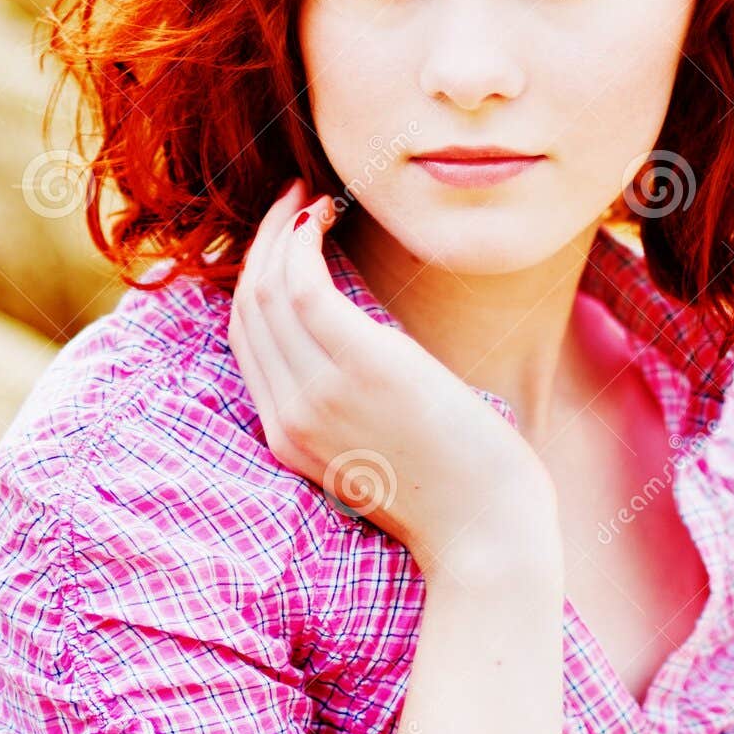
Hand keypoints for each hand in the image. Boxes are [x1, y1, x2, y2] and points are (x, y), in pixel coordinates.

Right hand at [228, 180, 552, 569]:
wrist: (486, 535)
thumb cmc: (456, 490)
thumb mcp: (381, 448)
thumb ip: (353, 404)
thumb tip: (362, 346)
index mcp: (288, 438)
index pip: (246, 340)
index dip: (254, 279)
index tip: (283, 238)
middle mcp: (289, 415)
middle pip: (246, 308)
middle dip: (261, 244)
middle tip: (293, 200)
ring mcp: (319, 392)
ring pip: (266, 289)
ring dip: (281, 230)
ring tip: (310, 198)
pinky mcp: (360, 367)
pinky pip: (303, 285)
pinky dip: (303, 240)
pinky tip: (324, 215)